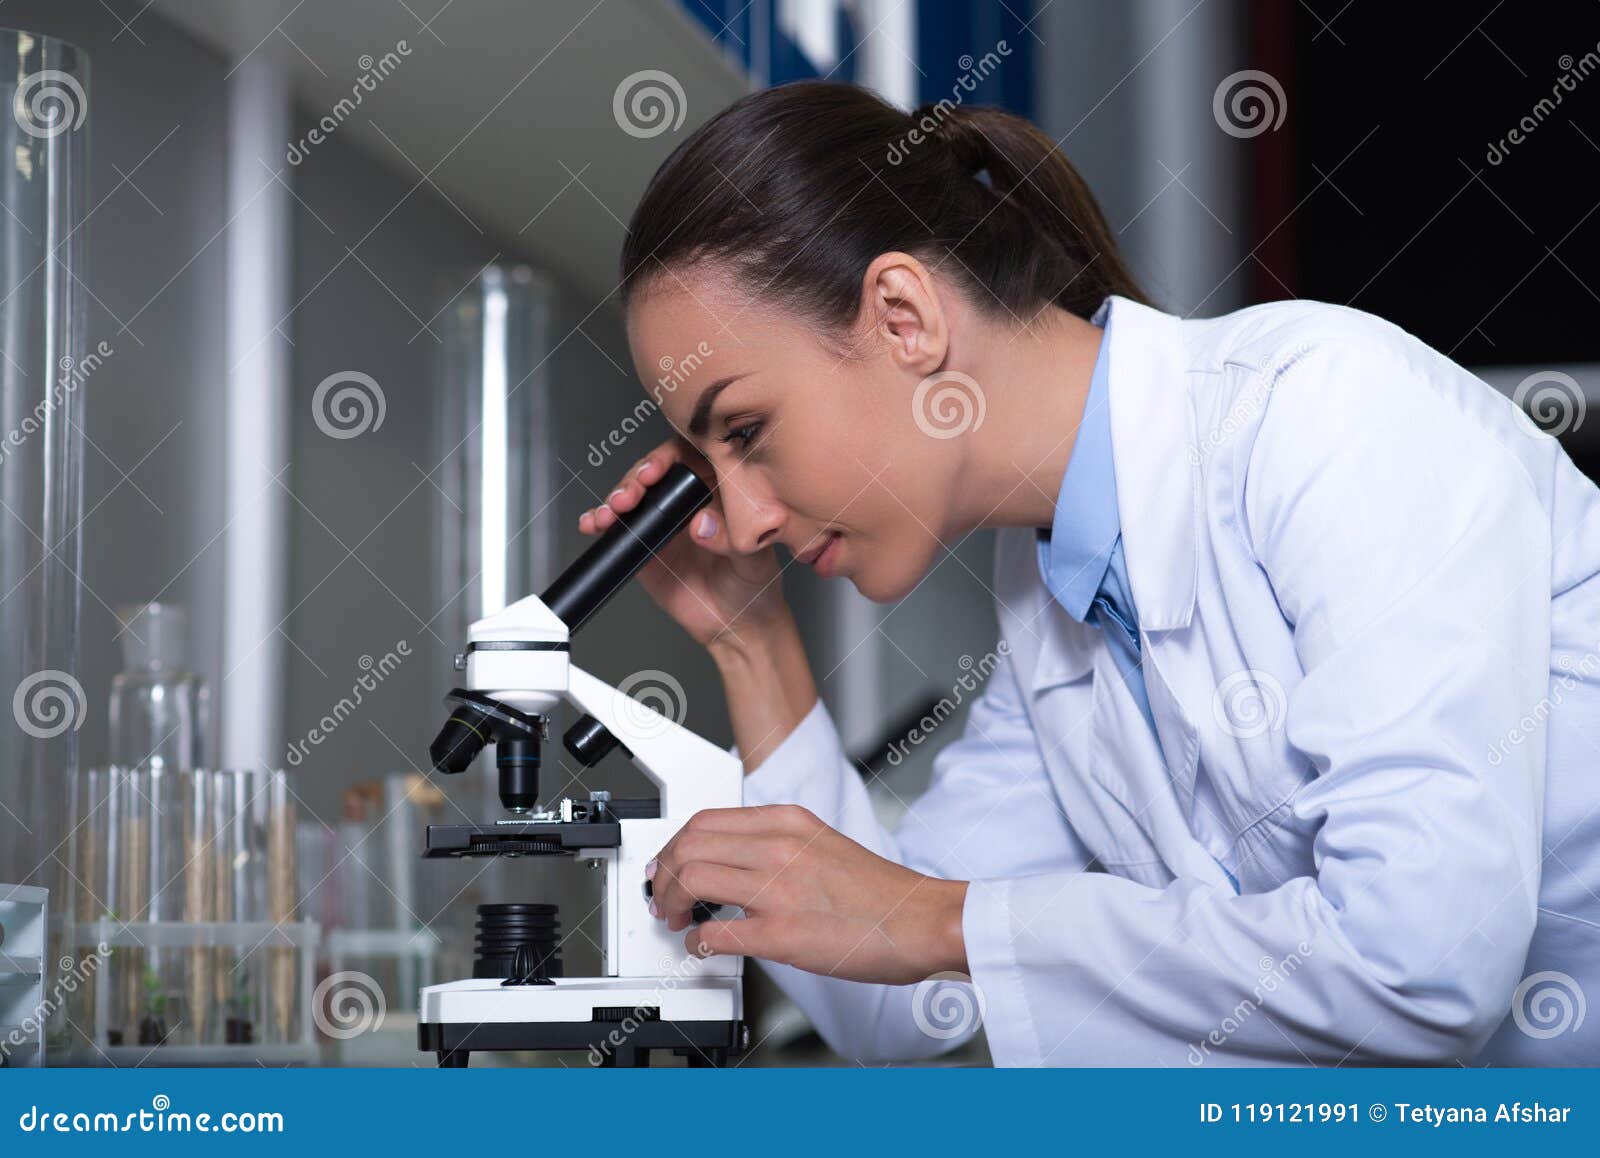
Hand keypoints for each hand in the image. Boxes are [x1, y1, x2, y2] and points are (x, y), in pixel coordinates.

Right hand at [579, 439, 788, 649]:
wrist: (733, 624)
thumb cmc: (754, 585)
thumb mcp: (755, 560)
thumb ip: (732, 540)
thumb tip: (703, 523)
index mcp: (718, 490)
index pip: (690, 457)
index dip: (669, 458)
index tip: (656, 471)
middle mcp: (686, 500)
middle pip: (654, 472)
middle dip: (635, 478)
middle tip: (630, 495)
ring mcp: (662, 521)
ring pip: (632, 496)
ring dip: (615, 498)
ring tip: (610, 513)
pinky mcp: (642, 545)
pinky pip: (617, 528)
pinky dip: (600, 522)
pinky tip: (593, 523)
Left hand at [646, 804, 969, 984]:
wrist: (920, 919)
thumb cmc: (878, 892)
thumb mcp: (820, 843)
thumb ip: (775, 845)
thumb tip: (730, 863)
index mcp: (787, 821)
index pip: (704, 821)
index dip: (674, 848)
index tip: (668, 867)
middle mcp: (779, 846)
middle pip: (689, 845)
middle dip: (664, 874)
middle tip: (663, 896)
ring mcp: (779, 888)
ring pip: (693, 878)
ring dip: (672, 902)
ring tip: (677, 919)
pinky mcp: (782, 932)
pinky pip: (716, 933)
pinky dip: (696, 942)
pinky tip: (703, 946)